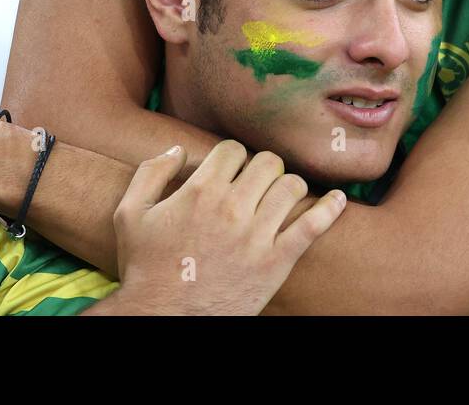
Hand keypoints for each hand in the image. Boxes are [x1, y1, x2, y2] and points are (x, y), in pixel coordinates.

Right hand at [89, 140, 345, 314]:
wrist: (163, 318)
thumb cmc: (145, 267)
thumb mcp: (130, 214)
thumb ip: (151, 172)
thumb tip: (177, 149)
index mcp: (200, 190)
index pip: (233, 149)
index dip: (231, 157)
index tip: (230, 172)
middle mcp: (232, 207)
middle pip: (267, 162)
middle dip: (262, 168)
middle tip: (257, 183)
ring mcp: (257, 236)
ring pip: (292, 186)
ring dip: (289, 187)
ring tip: (282, 197)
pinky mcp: (276, 262)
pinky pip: (313, 226)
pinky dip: (331, 209)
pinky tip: (338, 200)